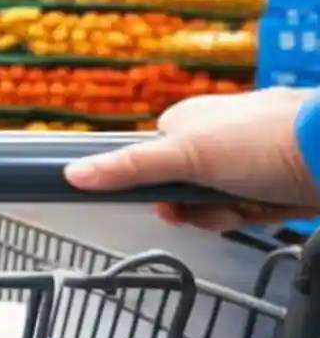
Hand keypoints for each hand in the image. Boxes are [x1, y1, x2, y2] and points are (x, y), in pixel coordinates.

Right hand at [64, 88, 319, 231]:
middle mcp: (211, 140)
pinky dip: (249, 216)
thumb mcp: (186, 155)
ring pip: (209, 205)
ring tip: (246, 205)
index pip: (148, 161)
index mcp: (185, 121)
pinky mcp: (267, 186)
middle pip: (177, 190)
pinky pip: (240, 212)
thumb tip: (71, 174)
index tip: (164, 201)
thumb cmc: (261, 142)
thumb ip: (130, 167)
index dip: (153, 187)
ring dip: (223, 214)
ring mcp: (241, 164)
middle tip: (212, 204)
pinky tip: (263, 209)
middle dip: (194, 207)